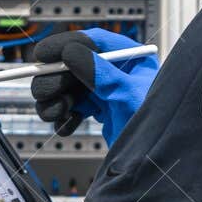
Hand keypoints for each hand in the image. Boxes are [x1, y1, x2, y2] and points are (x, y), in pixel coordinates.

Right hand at [29, 28, 158, 145]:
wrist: (159, 159)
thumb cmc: (160, 126)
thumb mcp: (130, 96)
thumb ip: (102, 74)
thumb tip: (71, 52)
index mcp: (131, 59)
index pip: (94, 42)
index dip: (64, 45)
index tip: (42, 55)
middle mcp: (116, 72)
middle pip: (74, 64)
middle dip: (56, 79)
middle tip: (45, 93)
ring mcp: (107, 91)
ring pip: (69, 87)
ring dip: (56, 100)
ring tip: (56, 114)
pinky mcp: (101, 111)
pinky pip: (72, 108)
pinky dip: (64, 117)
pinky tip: (67, 126)